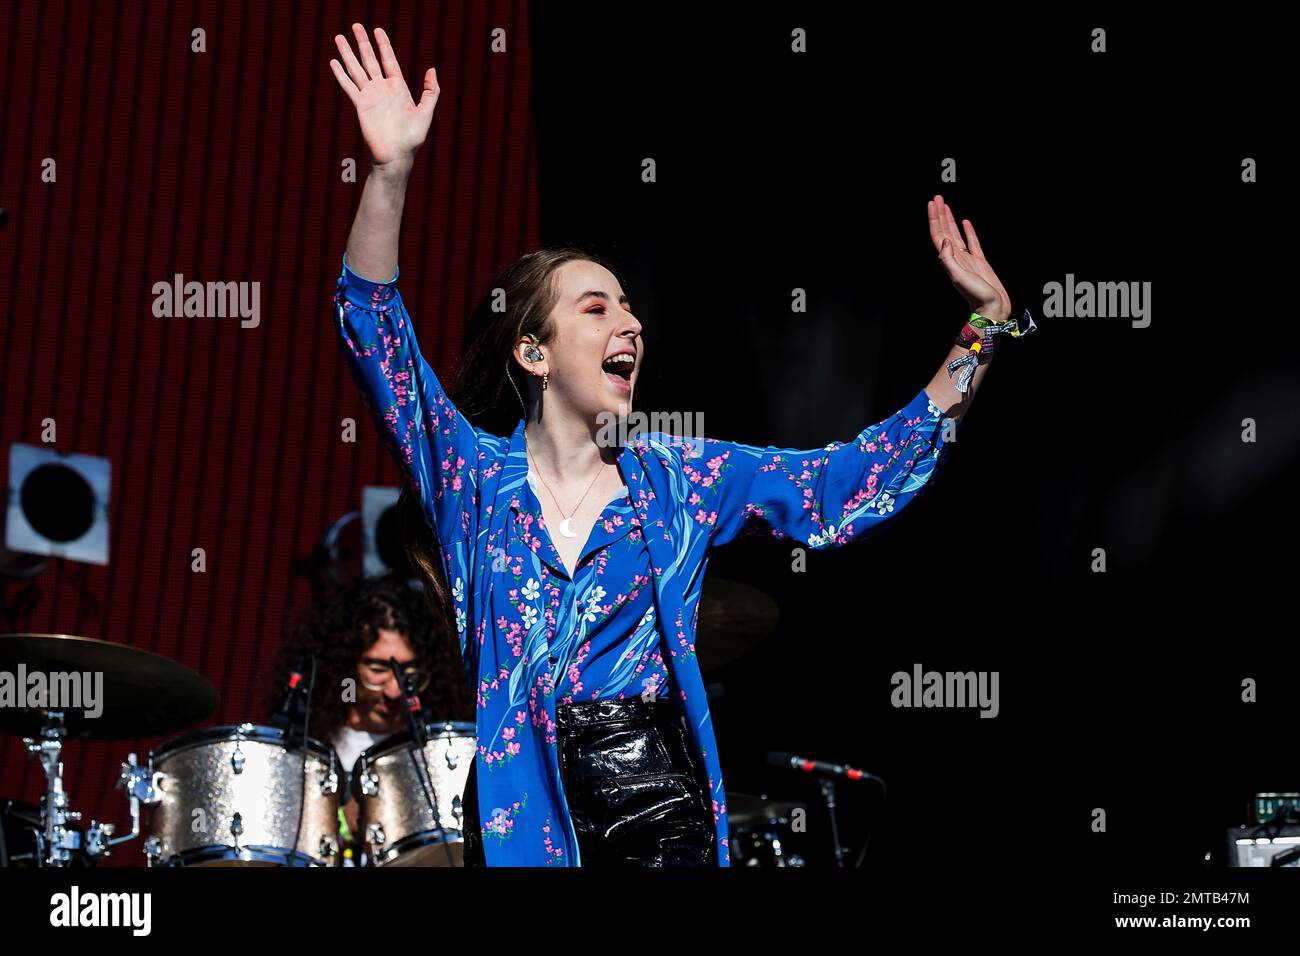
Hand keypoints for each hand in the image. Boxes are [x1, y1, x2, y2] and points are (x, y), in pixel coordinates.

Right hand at [330, 24, 438, 169]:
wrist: (396, 155)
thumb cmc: (412, 137)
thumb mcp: (426, 112)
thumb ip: (431, 91)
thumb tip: (431, 69)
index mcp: (398, 88)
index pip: (389, 60)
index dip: (383, 45)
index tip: (378, 30)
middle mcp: (382, 89)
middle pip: (370, 60)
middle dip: (363, 42)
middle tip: (356, 25)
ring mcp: (370, 96)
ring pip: (356, 69)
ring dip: (347, 53)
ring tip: (339, 37)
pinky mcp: (360, 106)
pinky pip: (349, 87)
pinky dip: (341, 75)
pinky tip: (334, 62)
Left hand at [927, 194, 1011, 323]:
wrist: (992, 309)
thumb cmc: (976, 296)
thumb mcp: (958, 277)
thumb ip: (949, 259)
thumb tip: (944, 240)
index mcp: (949, 260)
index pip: (938, 234)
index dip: (934, 219)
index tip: (932, 203)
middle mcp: (956, 257)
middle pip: (944, 231)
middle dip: (940, 214)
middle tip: (937, 197)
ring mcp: (967, 259)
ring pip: (955, 234)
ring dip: (950, 219)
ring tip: (946, 205)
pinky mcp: (979, 261)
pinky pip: (972, 242)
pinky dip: (967, 231)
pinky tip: (965, 222)